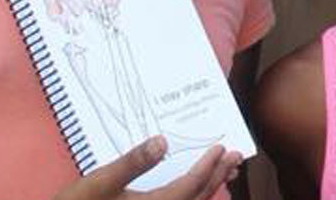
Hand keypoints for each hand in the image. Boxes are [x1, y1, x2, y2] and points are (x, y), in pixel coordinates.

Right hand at [52, 137, 241, 199]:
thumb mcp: (98, 183)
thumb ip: (132, 163)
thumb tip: (162, 141)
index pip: (190, 186)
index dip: (208, 167)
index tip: (222, 148)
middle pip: (197, 199)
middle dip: (217, 176)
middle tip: (236, 157)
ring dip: (209, 189)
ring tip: (226, 172)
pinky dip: (193, 199)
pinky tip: (196, 192)